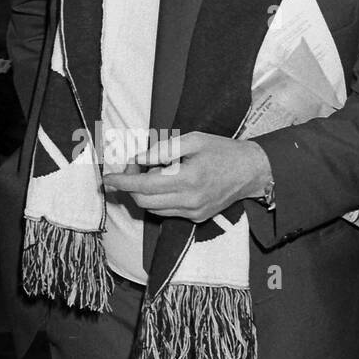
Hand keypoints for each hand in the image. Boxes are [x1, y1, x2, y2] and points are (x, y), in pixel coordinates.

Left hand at [102, 132, 271, 223]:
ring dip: (144, 193)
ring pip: (153, 209)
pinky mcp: (196, 219)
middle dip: (131, 186)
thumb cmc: (222, 151)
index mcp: (188, 178)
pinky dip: (158, 199)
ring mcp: (193, 213)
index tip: (107, 179)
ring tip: (153, 173)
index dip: (122, 182)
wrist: (251, 172)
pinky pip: (166, 212)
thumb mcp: (194, 140)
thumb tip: (139, 159)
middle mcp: (189, 201)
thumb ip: (164, 149)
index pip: (144, 186)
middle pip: (143, 201)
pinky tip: (166, 184)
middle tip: (135, 167)